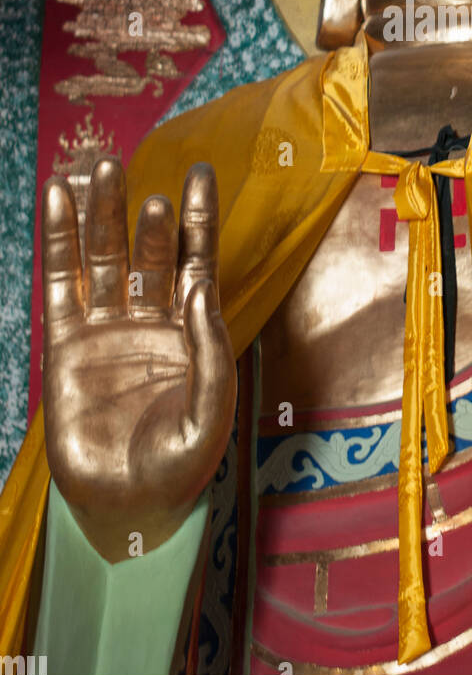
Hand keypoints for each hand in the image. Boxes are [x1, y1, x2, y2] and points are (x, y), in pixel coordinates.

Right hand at [42, 157, 236, 562]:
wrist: (130, 507)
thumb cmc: (182, 462)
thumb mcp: (211, 408)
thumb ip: (210, 348)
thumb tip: (199, 285)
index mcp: (193, 327)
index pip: (196, 257)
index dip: (199, 215)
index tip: (202, 169)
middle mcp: (151, 318)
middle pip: (147, 250)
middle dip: (140, 210)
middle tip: (130, 167)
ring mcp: (108, 327)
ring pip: (104, 258)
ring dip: (100, 214)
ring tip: (97, 170)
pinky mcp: (67, 345)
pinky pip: (62, 285)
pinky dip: (58, 243)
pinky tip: (56, 200)